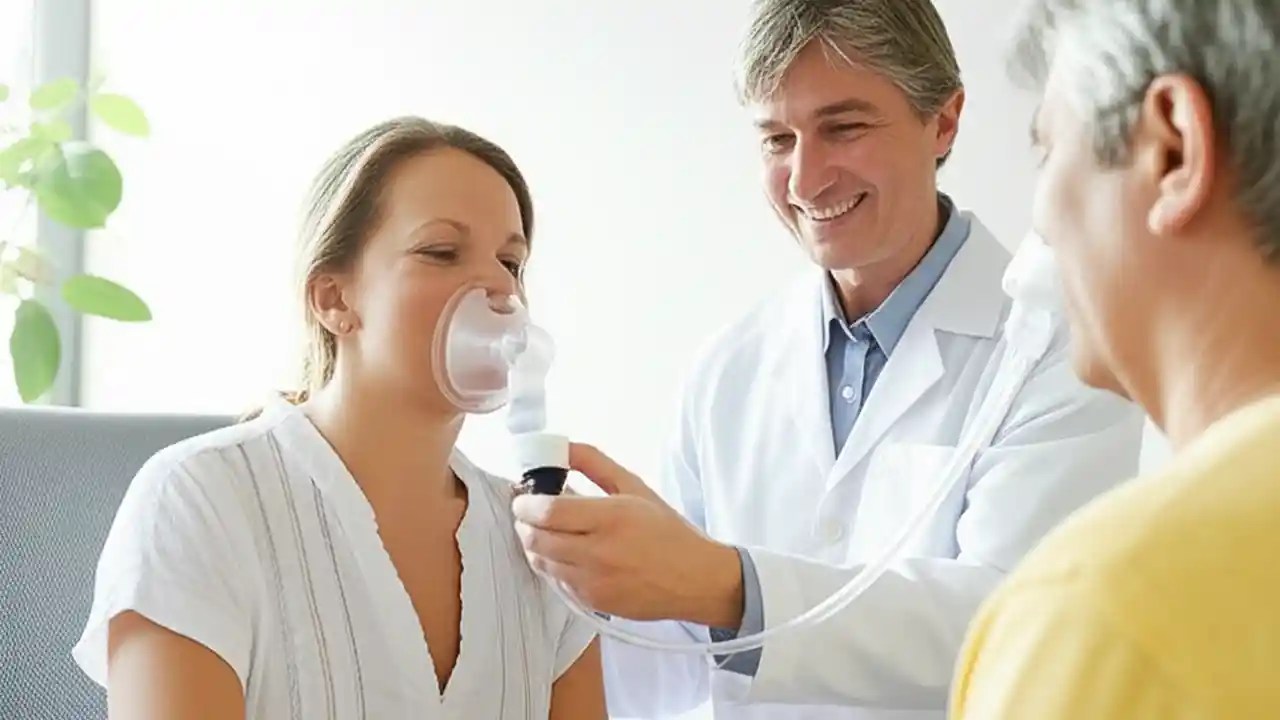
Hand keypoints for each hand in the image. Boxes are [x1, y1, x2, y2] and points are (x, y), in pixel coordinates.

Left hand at [511, 443, 744, 627]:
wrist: (694, 579)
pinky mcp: (592, 602)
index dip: (525, 504)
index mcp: (610, 518)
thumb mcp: (634, 487)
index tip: (522, 498)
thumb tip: (562, 446)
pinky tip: (563, 553)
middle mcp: (599, 553)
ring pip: (541, 563)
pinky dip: (551, 565)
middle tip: (526, 514)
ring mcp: (593, 582)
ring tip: (542, 531)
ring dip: (533, 545)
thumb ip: (594, 463)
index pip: (548, 512)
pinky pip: (556, 582)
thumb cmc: (667, 532)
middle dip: (523, 524)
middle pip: (537, 539)